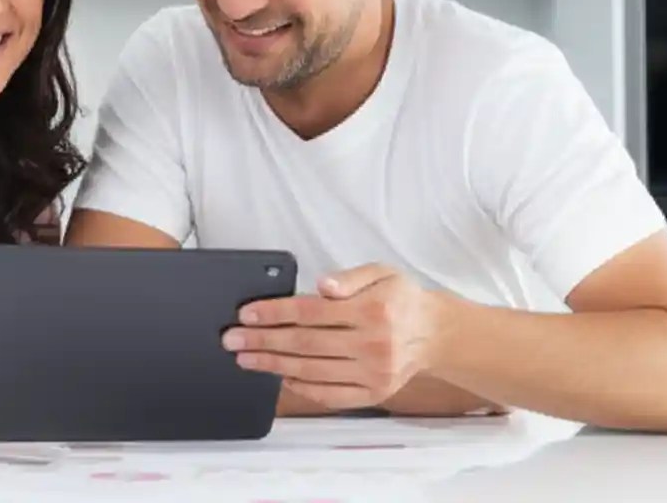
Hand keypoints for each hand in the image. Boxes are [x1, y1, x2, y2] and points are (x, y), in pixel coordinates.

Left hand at [222, 263, 440, 410]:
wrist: (434, 333)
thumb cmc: (400, 299)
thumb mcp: (382, 273)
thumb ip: (350, 277)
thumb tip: (323, 286)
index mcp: (373, 310)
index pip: (311, 312)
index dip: (275, 313)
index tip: (246, 315)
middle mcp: (373, 344)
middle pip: (305, 343)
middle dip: (263, 341)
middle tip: (232, 340)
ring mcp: (373, 373)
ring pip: (312, 371)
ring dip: (273, 365)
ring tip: (246, 358)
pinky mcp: (373, 394)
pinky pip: (329, 395)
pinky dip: (302, 388)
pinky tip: (280, 377)